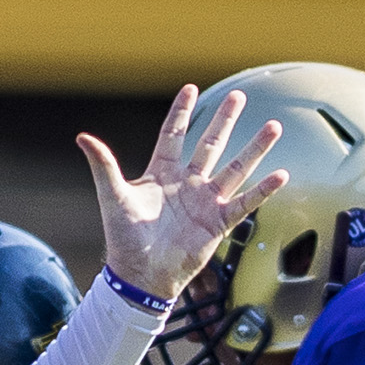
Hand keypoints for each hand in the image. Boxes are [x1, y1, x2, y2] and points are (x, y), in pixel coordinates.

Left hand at [79, 86, 286, 298]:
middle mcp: (187, 184)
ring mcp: (205, 202)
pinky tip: (281, 174)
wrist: (141, 276)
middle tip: (239, 96)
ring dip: (254, 149)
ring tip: (274, 127)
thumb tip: (83, 137)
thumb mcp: (113, 197)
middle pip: (210, 145)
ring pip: (235, 168)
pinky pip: (245, 203)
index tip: (190, 89)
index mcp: (161, 174)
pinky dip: (263, 190)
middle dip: (224, 121)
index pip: (173, 135)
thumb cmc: (124, 238)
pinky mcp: (218, 223)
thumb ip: (103, 165)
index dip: (181, 113)